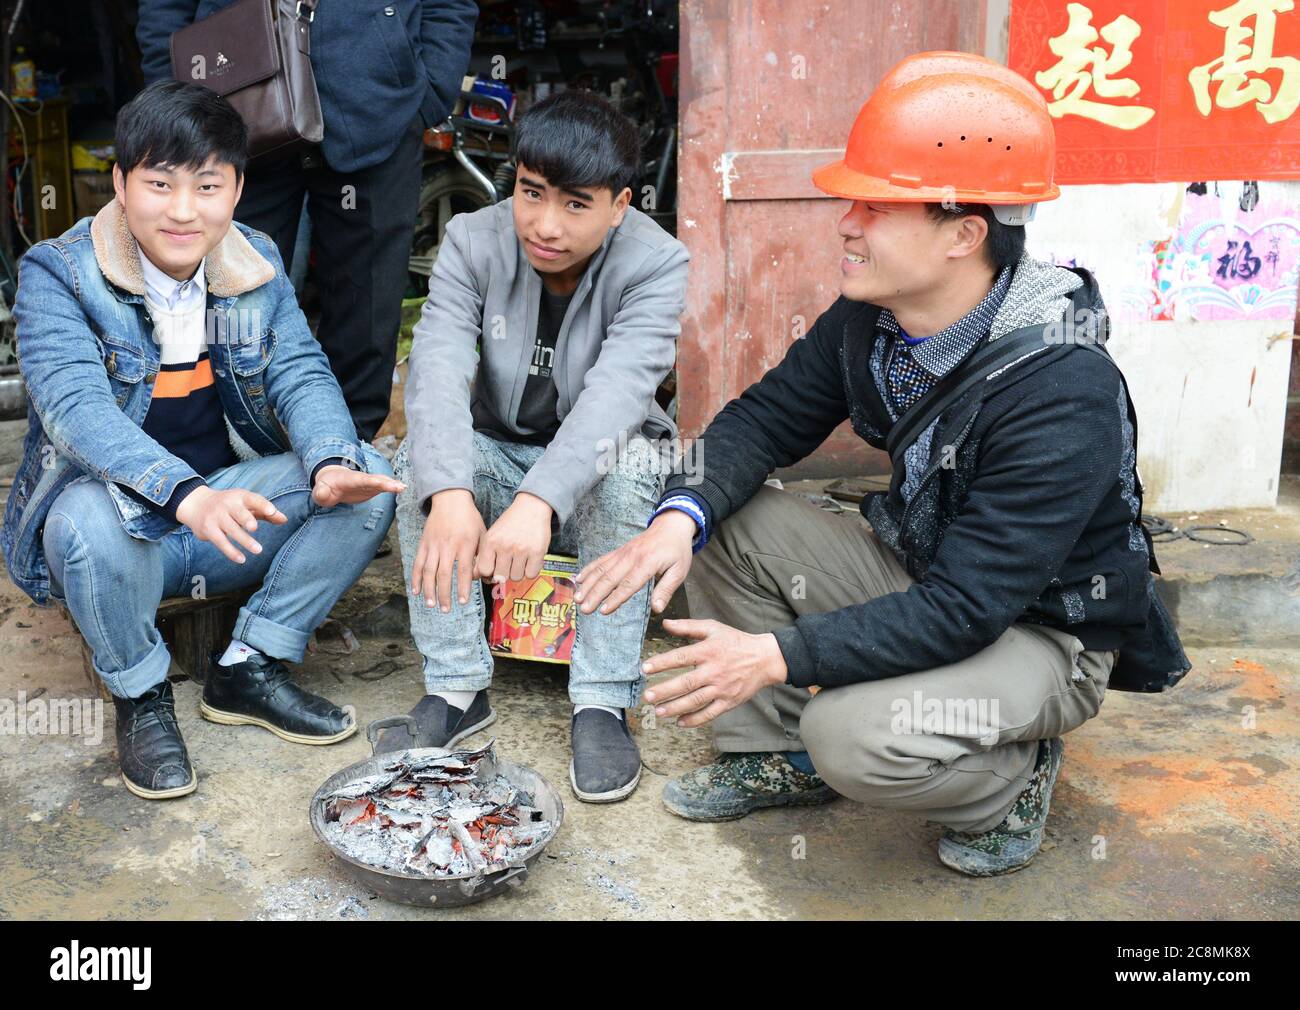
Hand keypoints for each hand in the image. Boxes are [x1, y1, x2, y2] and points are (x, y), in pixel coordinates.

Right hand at [175, 485, 287, 564]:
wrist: (196, 504)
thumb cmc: (229, 505)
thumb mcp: (246, 504)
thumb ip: (265, 512)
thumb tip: (285, 520)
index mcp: (240, 497)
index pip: (253, 499)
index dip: (262, 505)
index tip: (272, 511)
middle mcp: (227, 505)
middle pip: (239, 512)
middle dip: (246, 519)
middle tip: (254, 528)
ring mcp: (216, 517)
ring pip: (231, 529)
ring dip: (244, 540)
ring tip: (258, 550)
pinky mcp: (208, 529)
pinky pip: (220, 541)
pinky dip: (230, 551)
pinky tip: (241, 559)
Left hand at [311, 464, 404, 507]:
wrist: (331, 482)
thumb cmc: (326, 487)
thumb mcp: (320, 491)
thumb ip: (320, 493)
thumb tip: (323, 494)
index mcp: (349, 479)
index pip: (362, 480)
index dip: (373, 482)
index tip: (383, 483)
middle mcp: (361, 479)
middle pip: (376, 479)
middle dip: (387, 482)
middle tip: (400, 486)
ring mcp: (368, 483)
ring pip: (382, 482)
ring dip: (392, 484)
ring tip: (403, 487)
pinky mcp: (372, 488)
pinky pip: (383, 486)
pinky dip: (393, 487)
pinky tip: (402, 489)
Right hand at [411, 488, 485, 611]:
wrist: (451, 499)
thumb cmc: (470, 519)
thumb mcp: (482, 534)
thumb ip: (482, 555)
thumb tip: (483, 577)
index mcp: (465, 544)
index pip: (463, 570)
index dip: (463, 588)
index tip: (463, 602)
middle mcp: (448, 546)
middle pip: (444, 574)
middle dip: (444, 594)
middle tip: (445, 609)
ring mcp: (433, 545)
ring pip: (428, 571)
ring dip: (429, 590)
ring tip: (431, 604)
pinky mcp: (423, 543)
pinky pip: (417, 563)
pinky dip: (415, 578)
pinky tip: (416, 592)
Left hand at [476, 492, 552, 583]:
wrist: (531, 507)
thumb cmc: (511, 523)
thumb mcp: (493, 534)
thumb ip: (486, 554)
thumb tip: (482, 576)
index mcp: (491, 541)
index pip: (484, 570)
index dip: (489, 574)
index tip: (493, 571)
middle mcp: (505, 545)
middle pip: (500, 577)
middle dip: (504, 573)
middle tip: (508, 565)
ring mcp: (521, 549)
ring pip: (516, 577)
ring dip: (518, 572)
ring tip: (519, 561)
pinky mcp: (537, 552)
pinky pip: (531, 574)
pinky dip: (530, 571)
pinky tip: (529, 562)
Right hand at [574, 509, 694, 615]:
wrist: (671, 525)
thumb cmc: (677, 550)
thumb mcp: (679, 571)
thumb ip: (666, 590)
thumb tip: (657, 609)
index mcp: (647, 563)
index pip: (629, 584)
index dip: (615, 598)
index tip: (604, 611)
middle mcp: (631, 557)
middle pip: (609, 578)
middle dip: (595, 594)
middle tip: (583, 609)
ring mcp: (623, 553)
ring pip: (601, 569)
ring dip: (588, 584)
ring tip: (577, 598)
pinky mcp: (619, 551)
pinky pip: (601, 560)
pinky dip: (588, 570)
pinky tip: (578, 579)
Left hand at [641, 619, 787, 726]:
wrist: (765, 659)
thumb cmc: (736, 642)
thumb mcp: (714, 628)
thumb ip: (688, 626)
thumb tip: (665, 623)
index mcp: (708, 651)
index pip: (681, 657)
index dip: (662, 662)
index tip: (645, 668)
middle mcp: (714, 671)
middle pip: (686, 683)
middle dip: (665, 690)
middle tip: (647, 696)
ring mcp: (722, 688)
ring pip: (696, 700)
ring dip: (675, 707)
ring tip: (658, 712)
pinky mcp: (729, 701)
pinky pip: (710, 713)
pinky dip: (695, 719)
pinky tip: (680, 722)